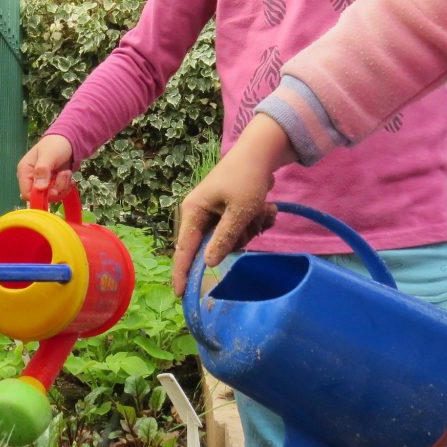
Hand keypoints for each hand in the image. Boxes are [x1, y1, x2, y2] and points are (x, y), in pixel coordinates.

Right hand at [17, 134, 73, 201]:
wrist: (68, 140)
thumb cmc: (55, 144)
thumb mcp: (49, 155)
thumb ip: (42, 170)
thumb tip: (39, 188)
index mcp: (24, 171)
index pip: (27, 194)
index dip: (41, 196)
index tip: (53, 189)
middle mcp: (31, 179)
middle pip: (42, 197)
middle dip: (56, 188)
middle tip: (63, 175)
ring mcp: (42, 182)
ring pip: (52, 196)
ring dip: (63, 185)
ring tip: (66, 172)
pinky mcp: (52, 184)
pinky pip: (59, 193)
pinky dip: (66, 186)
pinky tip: (68, 175)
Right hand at [171, 116, 295, 295]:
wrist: (262, 152)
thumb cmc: (247, 178)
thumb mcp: (239, 211)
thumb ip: (223, 238)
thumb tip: (209, 263)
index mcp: (193, 211)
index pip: (184, 249)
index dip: (182, 272)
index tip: (179, 294)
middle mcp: (199, 213)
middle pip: (213, 246)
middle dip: (238, 238)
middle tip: (253, 223)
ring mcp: (214, 213)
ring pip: (231, 239)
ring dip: (251, 228)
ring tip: (263, 209)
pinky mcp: (229, 212)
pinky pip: (241, 230)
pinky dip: (256, 222)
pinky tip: (267, 208)